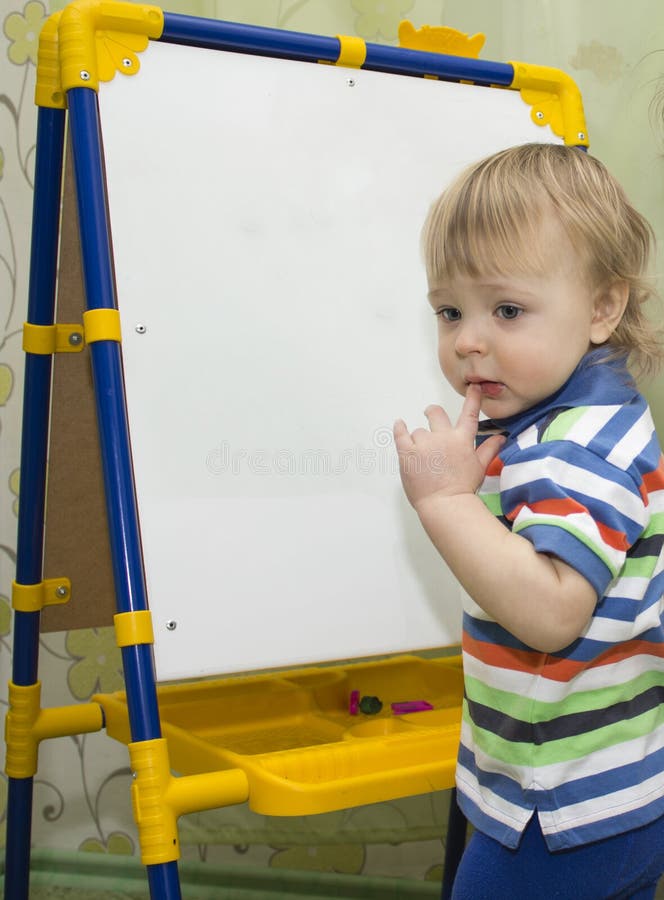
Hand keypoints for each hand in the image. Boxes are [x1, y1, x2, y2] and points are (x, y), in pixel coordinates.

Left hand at [393, 384, 504, 509]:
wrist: (445, 505)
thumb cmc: (463, 488)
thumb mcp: (480, 468)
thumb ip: (489, 450)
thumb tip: (502, 438)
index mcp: (461, 440)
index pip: (469, 414)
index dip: (472, 399)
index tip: (473, 387)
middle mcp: (443, 437)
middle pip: (436, 413)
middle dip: (433, 413)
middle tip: (430, 414)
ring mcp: (424, 443)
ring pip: (418, 431)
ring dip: (419, 439)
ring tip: (422, 456)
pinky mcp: (407, 452)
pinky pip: (400, 433)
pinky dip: (399, 428)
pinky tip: (399, 425)